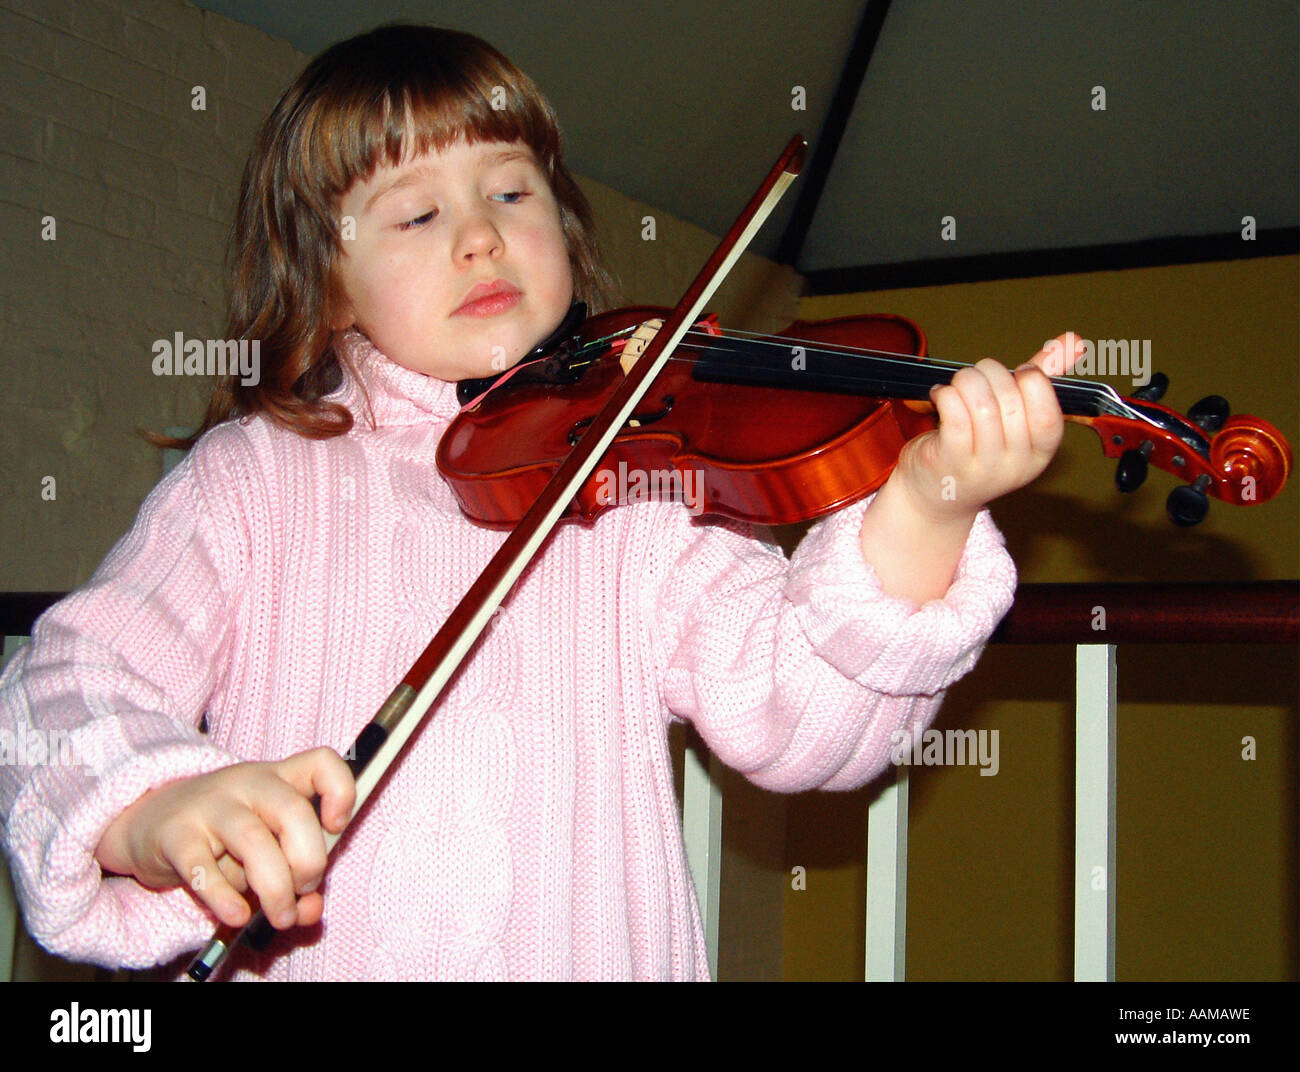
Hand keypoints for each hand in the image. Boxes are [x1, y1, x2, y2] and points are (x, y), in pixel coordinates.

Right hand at [94, 747, 355, 930]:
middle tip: (304, 889)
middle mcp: (248, 784)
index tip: (338, 827)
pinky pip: (202, 867)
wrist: (150, 822)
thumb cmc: (224, 836)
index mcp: (279, 778)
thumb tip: (311, 911)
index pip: (322, 762)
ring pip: (253, 840)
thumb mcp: (267, 846)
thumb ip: (297, 875)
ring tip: (279, 915)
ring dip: (275, 887)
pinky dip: (224, 897)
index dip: (341, 791)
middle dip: (309, 860)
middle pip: (292, 811)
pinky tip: (237, 915)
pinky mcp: (175, 835)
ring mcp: (210, 806)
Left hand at [858, 332, 1082, 601]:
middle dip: (991, 373)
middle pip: (1011, 401)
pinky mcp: (949, 461)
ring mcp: (981, 467)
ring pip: (981, 404)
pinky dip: (946, 394)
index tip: (1020, 372)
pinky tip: (940, 396)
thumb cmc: (977, 447)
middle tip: (978, 375)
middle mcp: (1014, 465)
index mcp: (1040, 453)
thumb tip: (1073, 341)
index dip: (1035, 383)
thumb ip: (1043, 379)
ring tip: (958, 384)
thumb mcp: (1015, 419)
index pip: (1048, 416)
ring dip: (966, 380)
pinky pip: (954, 415)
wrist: (937, 496)